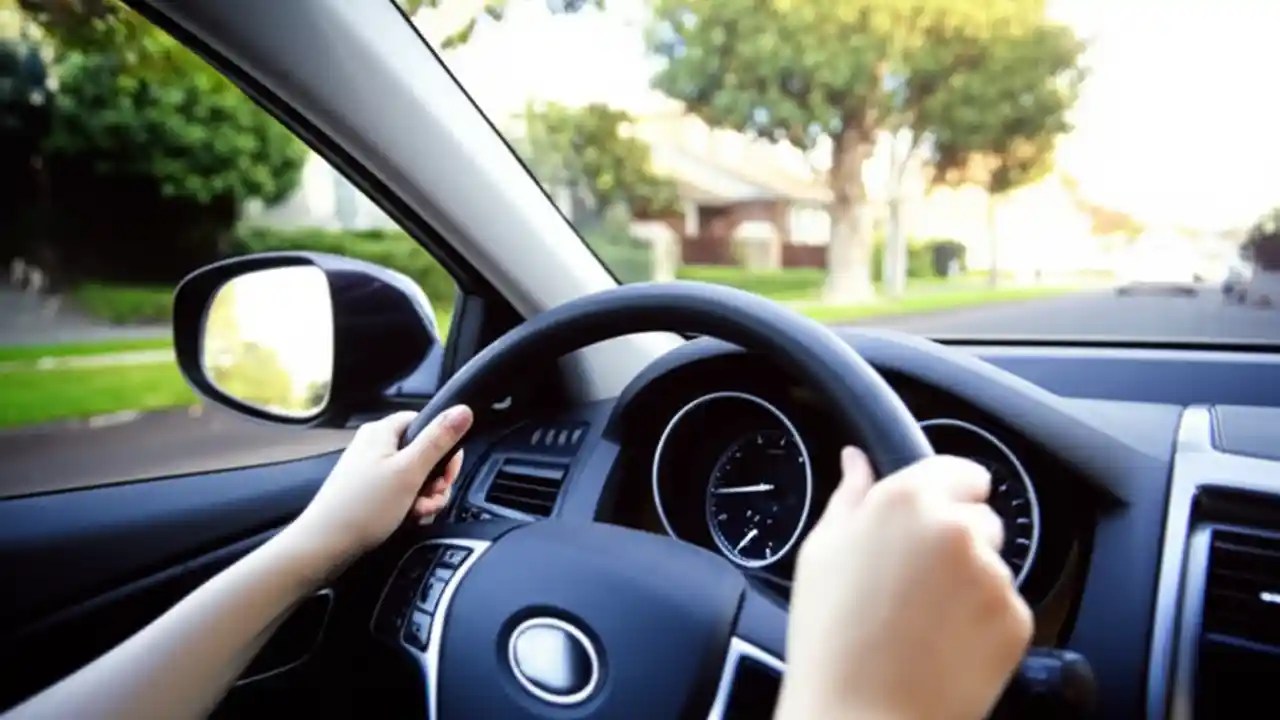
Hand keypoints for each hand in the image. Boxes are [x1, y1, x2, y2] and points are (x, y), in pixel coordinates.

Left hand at [283, 406, 472, 577]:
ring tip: (418, 513)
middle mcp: (374, 446)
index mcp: (382, 431)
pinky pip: (400, 492)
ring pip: (414, 477)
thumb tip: (464, 409)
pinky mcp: (367, 492)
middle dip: (436, 479)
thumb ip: (439, 440)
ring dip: (425, 496)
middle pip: (423, 453)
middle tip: (433, 498)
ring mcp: (370, 470)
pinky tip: (408, 519)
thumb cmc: (363, 506)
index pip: (425, 422)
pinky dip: (409, 505)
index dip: (444, 446)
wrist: (324, 546)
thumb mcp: (410, 471)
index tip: (449, 471)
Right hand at [777, 448, 1032, 719]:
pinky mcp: (1015, 618)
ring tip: (924, 620)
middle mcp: (956, 528)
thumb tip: (856, 460)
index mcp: (906, 500)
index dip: (946, 495)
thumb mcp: (821, 553)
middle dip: (957, 542)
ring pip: (992, 564)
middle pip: (980, 518)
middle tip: (914, 582)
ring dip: (969, 583)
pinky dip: (983, 623)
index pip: (962, 470)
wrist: (864, 715)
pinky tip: (943, 643)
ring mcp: (991, 575)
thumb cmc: (833, 639)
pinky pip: (1005, 607)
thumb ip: (849, 497)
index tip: (930, 522)